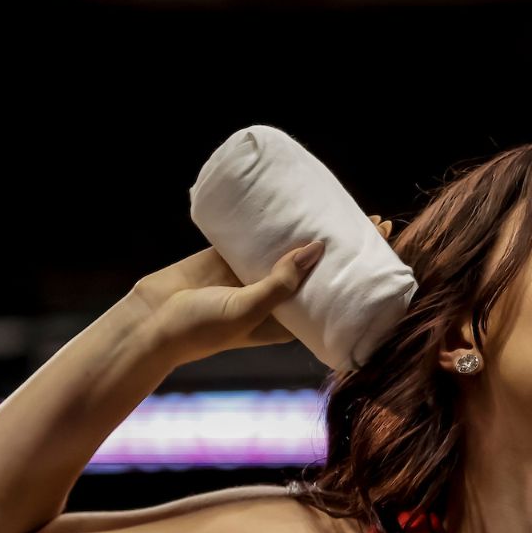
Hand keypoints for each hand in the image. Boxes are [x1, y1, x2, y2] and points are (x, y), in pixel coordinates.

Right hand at [130, 215, 393, 363]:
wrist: (149, 322)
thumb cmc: (199, 330)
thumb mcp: (247, 311)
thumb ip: (281, 283)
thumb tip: (317, 249)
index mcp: (286, 323)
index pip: (334, 298)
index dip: (358, 278)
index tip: (382, 255)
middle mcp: (275, 298)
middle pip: (319, 270)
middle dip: (345, 248)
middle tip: (373, 221)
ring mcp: (252, 275)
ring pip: (291, 249)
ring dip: (314, 230)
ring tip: (341, 208)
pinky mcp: (230, 256)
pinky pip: (260, 234)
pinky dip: (275, 220)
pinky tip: (295, 201)